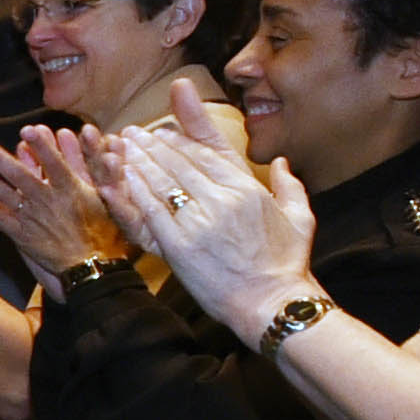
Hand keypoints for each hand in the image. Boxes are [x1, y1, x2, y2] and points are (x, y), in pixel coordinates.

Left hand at [0, 127, 125, 275]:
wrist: (91, 266)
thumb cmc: (102, 231)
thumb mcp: (104, 198)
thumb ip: (94, 172)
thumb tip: (95, 150)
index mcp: (70, 190)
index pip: (54, 163)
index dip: (41, 146)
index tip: (27, 129)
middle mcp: (48, 202)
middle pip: (20, 176)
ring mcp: (34, 219)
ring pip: (6, 196)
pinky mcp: (24, 237)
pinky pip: (2, 222)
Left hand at [86, 91, 317, 337]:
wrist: (273, 303)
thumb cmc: (286, 265)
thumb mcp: (301, 218)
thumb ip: (290, 186)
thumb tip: (282, 162)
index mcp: (248, 187)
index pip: (209, 149)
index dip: (184, 130)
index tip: (167, 116)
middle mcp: (223, 197)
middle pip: (180, 160)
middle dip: (152, 143)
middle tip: (131, 132)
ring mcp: (201, 220)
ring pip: (162, 180)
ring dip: (137, 160)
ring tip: (119, 147)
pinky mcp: (180, 245)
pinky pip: (151, 210)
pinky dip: (133, 191)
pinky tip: (118, 177)